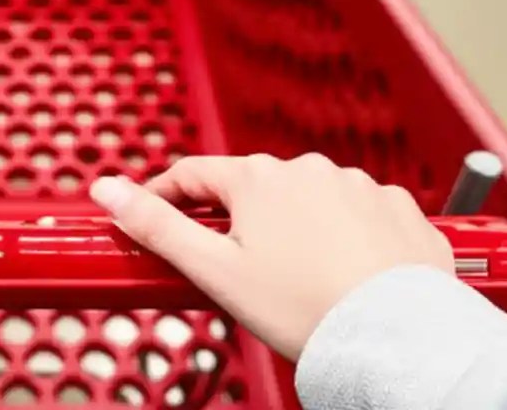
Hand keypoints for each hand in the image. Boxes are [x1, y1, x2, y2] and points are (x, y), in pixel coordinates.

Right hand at [89, 154, 453, 359]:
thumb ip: (158, 226)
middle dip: (239, 222)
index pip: (194, 174)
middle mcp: (310, 169)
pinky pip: (360, 213)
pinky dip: (347, 235)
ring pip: (310, 201)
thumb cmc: (304, 309)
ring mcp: (360, 185)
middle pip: (255, 189)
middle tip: (237, 270)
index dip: (167, 195)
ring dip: (296, 227)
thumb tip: (107, 189)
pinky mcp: (399, 208)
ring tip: (299, 279)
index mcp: (259, 179)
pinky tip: (345, 271)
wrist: (394, 338)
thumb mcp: (214, 272)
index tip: (154, 215)